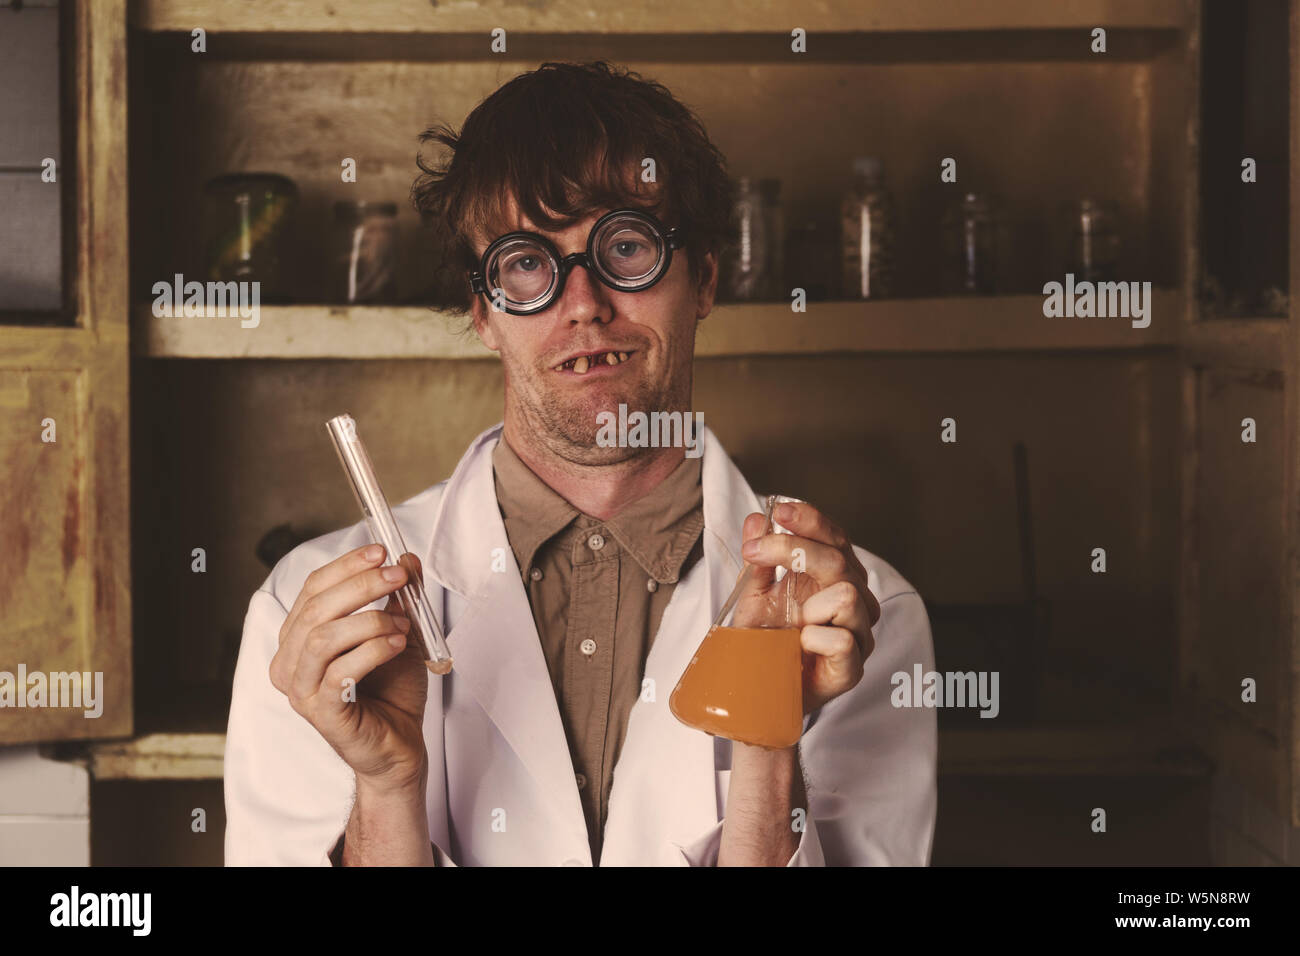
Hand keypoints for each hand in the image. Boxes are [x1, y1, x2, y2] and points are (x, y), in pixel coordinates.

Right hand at [269, 544, 429, 794]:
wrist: (400, 744)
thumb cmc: (391, 691)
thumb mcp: (400, 631)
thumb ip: (400, 597)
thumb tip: (407, 558)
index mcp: (299, 638)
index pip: (312, 589)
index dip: (345, 566)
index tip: (381, 551)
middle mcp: (290, 663)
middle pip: (316, 609)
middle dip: (361, 586)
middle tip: (398, 577)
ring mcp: (301, 691)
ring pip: (322, 638)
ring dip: (369, 621)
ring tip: (402, 623)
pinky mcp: (321, 713)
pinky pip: (339, 672)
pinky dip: (373, 651)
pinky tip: (398, 645)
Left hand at [740, 501, 880, 714]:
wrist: (759, 694)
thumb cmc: (765, 642)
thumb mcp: (753, 594)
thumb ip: (759, 559)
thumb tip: (755, 519)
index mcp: (836, 577)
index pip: (835, 538)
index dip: (811, 520)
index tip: (778, 511)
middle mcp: (856, 600)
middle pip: (838, 558)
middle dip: (794, 549)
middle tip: (755, 554)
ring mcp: (859, 633)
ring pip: (848, 594)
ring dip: (808, 605)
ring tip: (792, 624)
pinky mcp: (853, 667)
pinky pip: (842, 639)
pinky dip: (813, 638)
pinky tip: (800, 646)